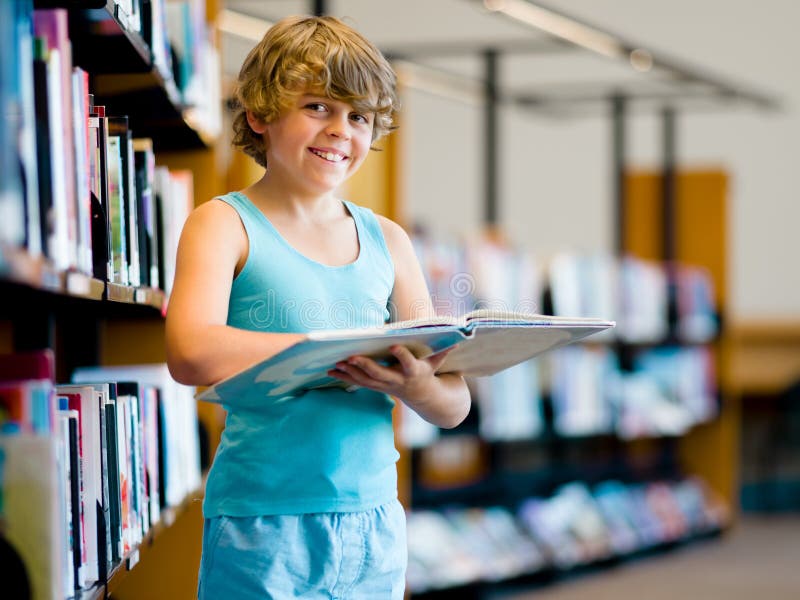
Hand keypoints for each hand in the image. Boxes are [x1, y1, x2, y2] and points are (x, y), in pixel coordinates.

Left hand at [327, 345, 452, 405]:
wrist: (425, 399)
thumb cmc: (429, 373)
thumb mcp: (438, 362)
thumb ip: (444, 351)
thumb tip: (459, 338)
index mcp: (414, 372)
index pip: (408, 363)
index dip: (401, 355)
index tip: (393, 346)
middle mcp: (398, 381)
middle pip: (380, 375)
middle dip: (365, 366)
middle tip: (351, 357)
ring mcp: (386, 386)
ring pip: (366, 380)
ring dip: (350, 372)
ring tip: (336, 363)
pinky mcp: (377, 388)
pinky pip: (359, 383)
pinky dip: (345, 377)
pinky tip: (331, 370)